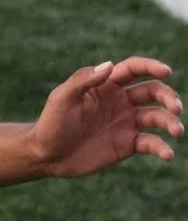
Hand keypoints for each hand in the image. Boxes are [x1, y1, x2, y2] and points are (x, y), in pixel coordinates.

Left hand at [33, 56, 181, 178]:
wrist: (45, 156)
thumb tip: (109, 65)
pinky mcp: (127, 144)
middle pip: (153, 92)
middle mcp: (121, 101)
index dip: (152, 66)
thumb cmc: (50, 123)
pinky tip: (167, 154)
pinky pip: (150, 142)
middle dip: (168, 97)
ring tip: (177, 131)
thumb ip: (83, 80)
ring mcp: (126, 123)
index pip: (135, 69)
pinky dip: (161, 147)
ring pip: (157, 117)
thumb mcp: (61, 99)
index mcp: (107, 85)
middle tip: (176, 108)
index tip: (166, 72)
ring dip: (170, 122)